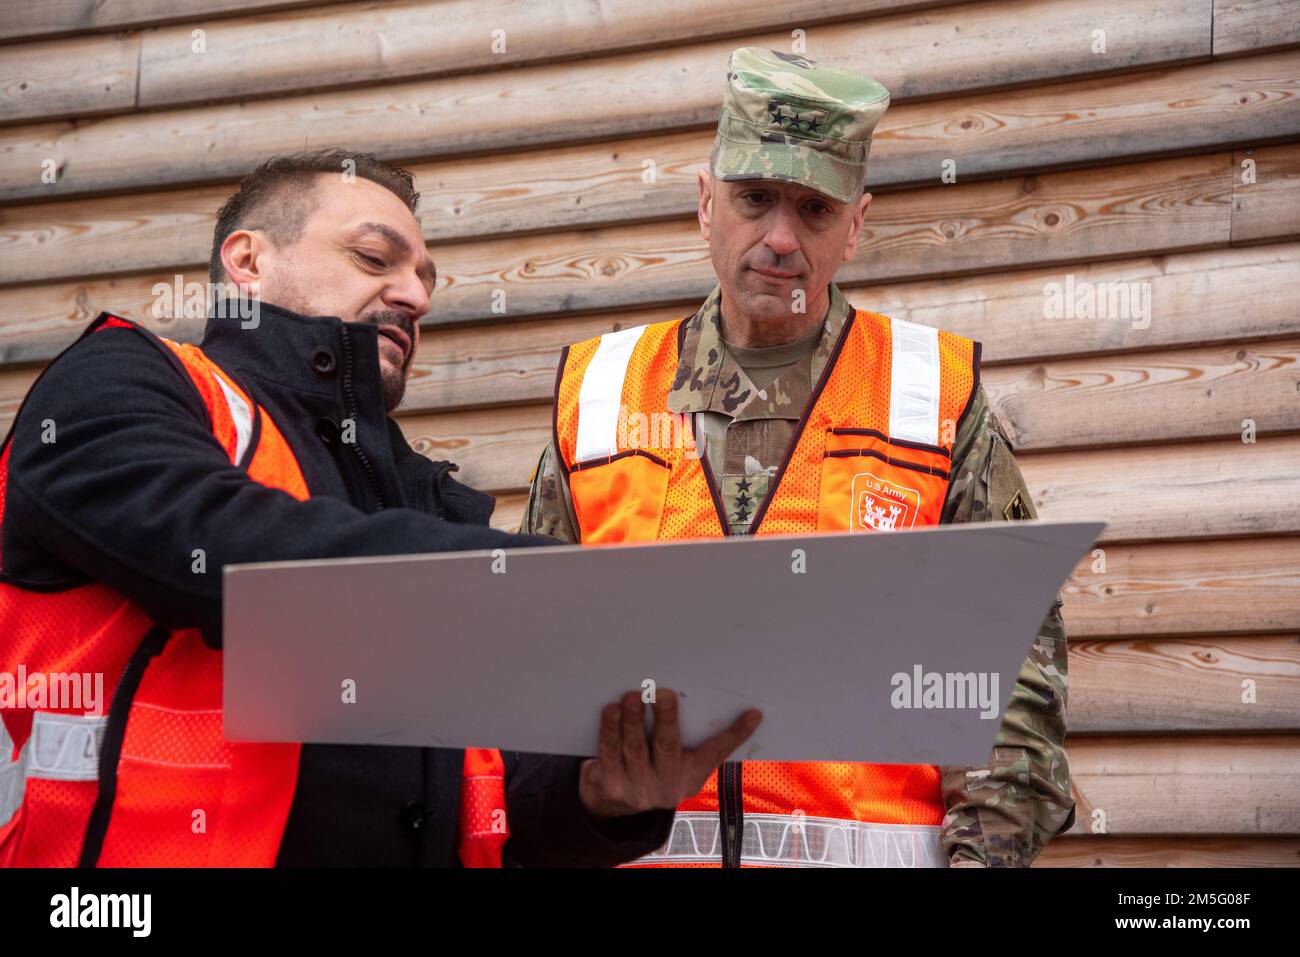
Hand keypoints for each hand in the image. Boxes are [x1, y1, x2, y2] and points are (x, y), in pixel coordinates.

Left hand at [578, 688, 761, 819]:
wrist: (617, 808)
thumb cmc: (658, 770)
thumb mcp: (686, 764)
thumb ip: (710, 742)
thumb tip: (753, 713)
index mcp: (689, 776)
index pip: (715, 753)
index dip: (736, 734)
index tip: (753, 713)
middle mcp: (665, 786)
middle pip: (667, 747)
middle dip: (666, 718)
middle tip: (662, 692)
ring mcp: (636, 788)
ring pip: (634, 749)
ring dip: (632, 720)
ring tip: (632, 696)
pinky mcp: (610, 786)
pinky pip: (608, 754)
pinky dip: (609, 730)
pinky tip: (610, 710)